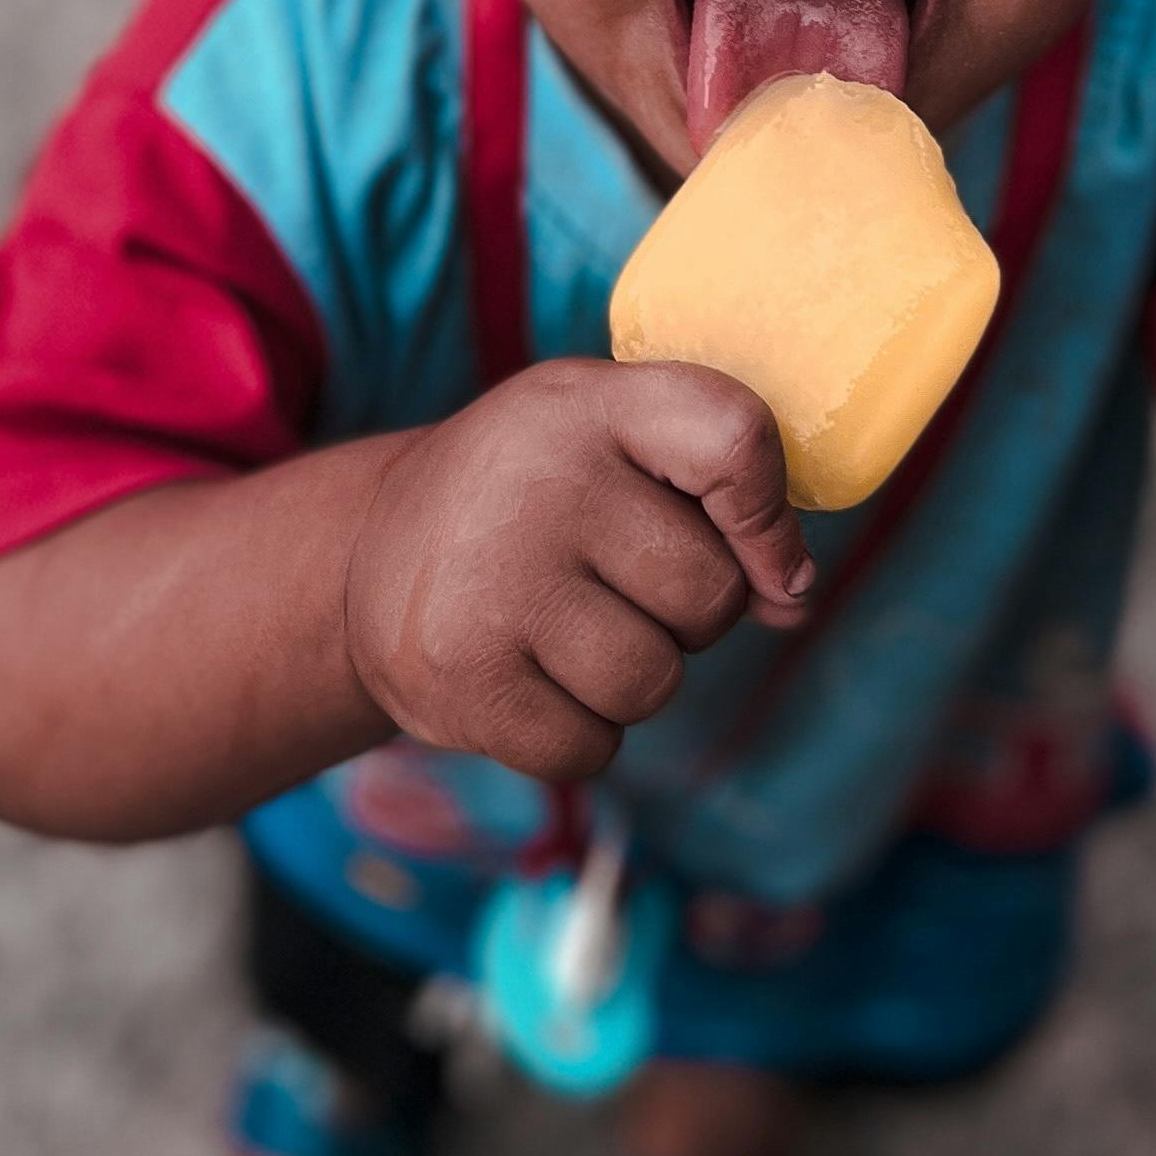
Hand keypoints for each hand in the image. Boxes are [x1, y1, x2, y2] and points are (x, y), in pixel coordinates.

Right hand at [342, 357, 809, 781]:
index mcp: (589, 405)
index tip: (767, 564)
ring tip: (562, 632)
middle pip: (709, 594)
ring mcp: (496, 584)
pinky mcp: (464, 679)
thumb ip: (715, 495)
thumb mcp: (607, 441)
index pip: (733, 439)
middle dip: (685, 615)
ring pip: (653, 682)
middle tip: (607, 585)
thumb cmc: (529, 499)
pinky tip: (525, 680)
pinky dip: (574, 735)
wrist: (365, 560)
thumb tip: (791, 600)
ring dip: (629, 681)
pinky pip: (590, 750)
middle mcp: (540, 481)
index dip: (769, 516)